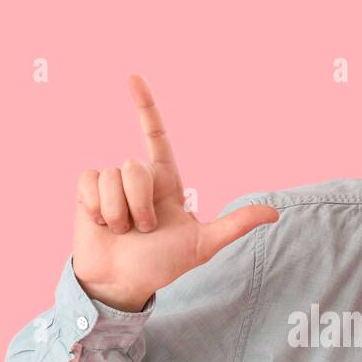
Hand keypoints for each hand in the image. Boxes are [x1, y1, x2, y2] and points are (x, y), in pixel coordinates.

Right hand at [71, 73, 279, 311]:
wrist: (122, 283)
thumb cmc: (161, 265)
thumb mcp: (202, 246)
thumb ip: (234, 225)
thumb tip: (273, 213)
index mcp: (165, 182)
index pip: (156, 137)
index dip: (144, 107)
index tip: (132, 77)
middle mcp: (138, 179)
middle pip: (134, 167)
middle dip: (140, 205)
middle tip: (144, 230)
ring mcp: (111, 184)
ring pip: (112, 177)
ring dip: (118, 213)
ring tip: (122, 231)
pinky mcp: (87, 192)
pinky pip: (89, 183)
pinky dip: (97, 209)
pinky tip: (100, 225)